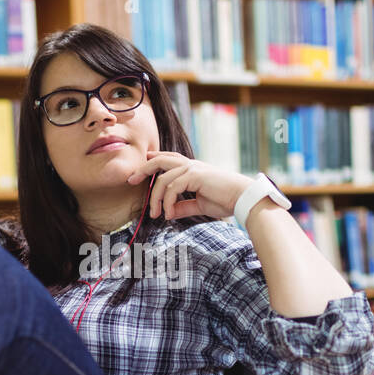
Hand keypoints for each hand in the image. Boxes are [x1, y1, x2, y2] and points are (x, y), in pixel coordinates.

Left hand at [127, 151, 253, 221]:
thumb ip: (184, 206)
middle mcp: (190, 165)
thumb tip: (169, 213)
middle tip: (131, 180)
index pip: (168, 159)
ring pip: (163, 178)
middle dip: (143, 169)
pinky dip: (168, 202)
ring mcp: (192, 169)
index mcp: (192, 169)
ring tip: (154, 213)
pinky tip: (168, 214)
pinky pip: (172, 187)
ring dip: (155, 198)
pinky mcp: (195, 176)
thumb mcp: (199, 204)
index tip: (141, 168)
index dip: (153, 160)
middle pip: (160, 161)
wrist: (242, 199)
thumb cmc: (225, 200)